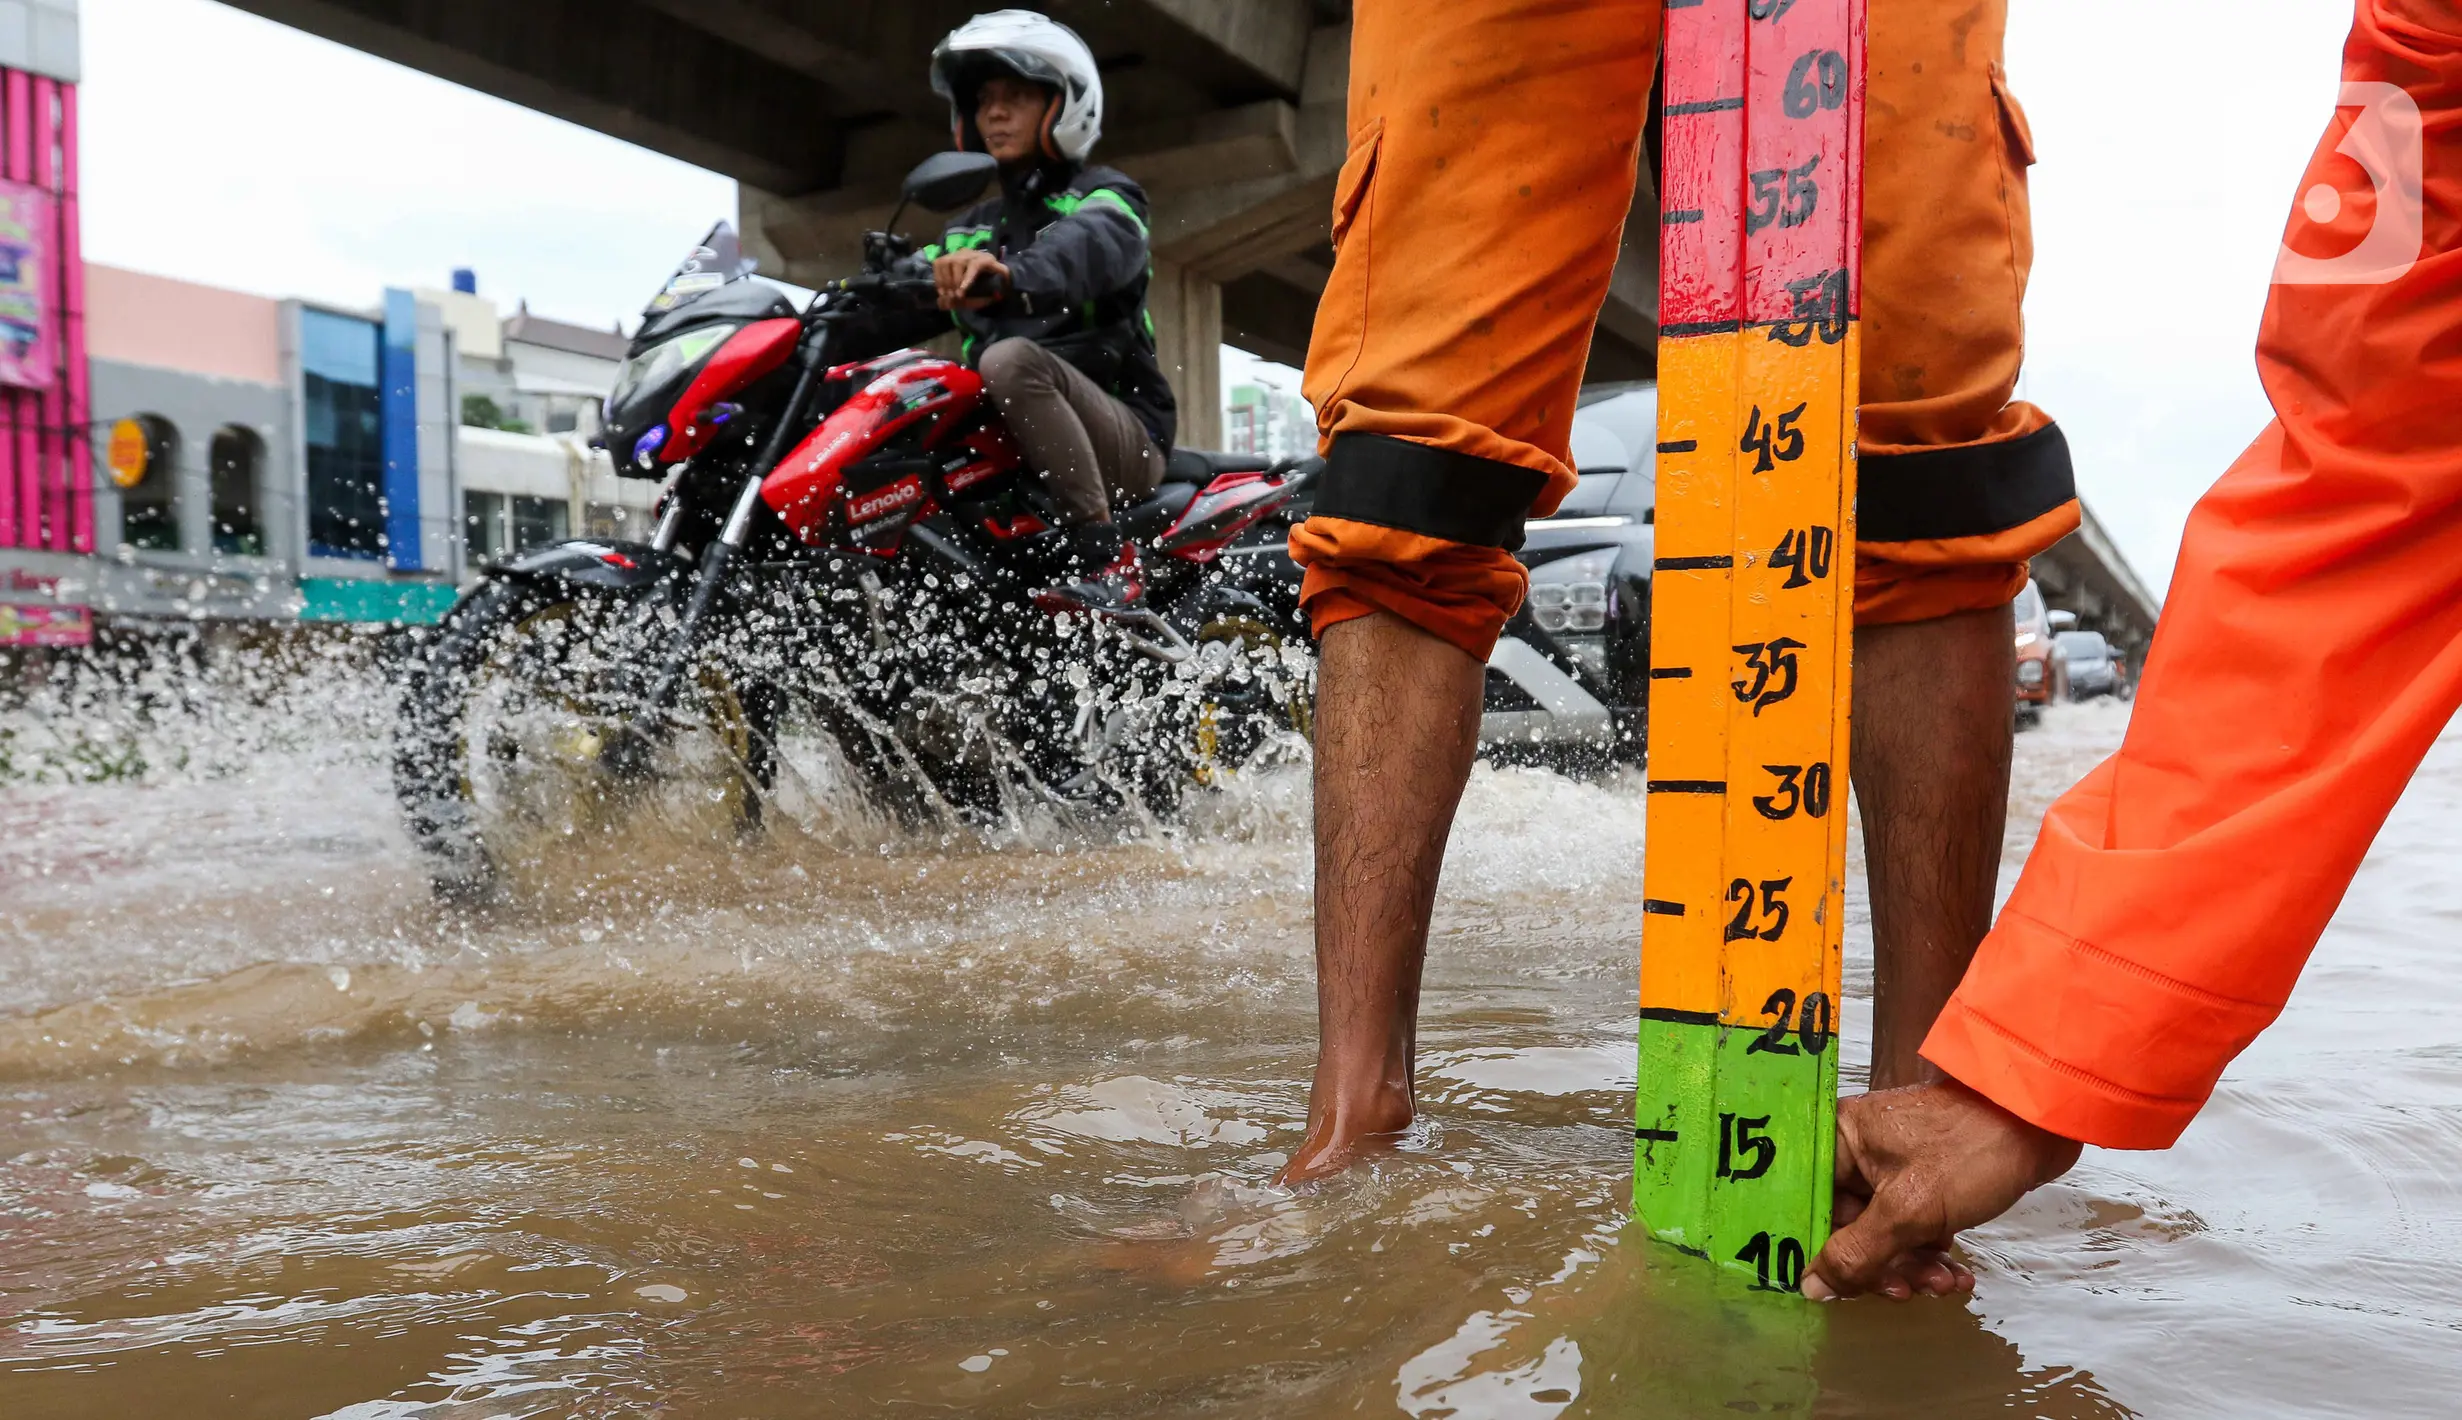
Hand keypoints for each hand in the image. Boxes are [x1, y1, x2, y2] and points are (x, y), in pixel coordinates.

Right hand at [934, 250, 1009, 309]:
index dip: (967, 278)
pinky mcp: (947, 256)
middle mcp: (968, 253)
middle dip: (954, 281)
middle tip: (955, 297)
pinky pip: (938, 264)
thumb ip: (1003, 277)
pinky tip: (942, 290)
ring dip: (945, 280)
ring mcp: (956, 253)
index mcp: (984, 258)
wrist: (983, 263)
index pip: (974, 265)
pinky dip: (938, 277)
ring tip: (947, 295)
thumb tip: (1000, 287)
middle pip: (957, 263)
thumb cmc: (992, 272)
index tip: (961, 292)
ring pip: (945, 262)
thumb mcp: (1001, 274)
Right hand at [1804, 1078, 2082, 1300]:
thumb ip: (1857, 1253)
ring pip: (1881, 1234)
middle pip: (1845, 1227)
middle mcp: (1856, 1152)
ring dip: (1911, 1266)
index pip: (1809, 1207)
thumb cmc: (1970, 1150)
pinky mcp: (1922, 1182)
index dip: (1820, 1250)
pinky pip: (1909, 1228)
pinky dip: (1929, 1254)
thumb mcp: (1909, 1209)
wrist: (2041, 1124)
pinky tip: (1955, 1273)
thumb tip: (1811, 1288)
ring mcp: (1889, 1168)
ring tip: (1944, 1281)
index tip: (1842, 1288)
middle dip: (1880, 1266)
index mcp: (1838, 1141)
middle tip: (1908, 1289)